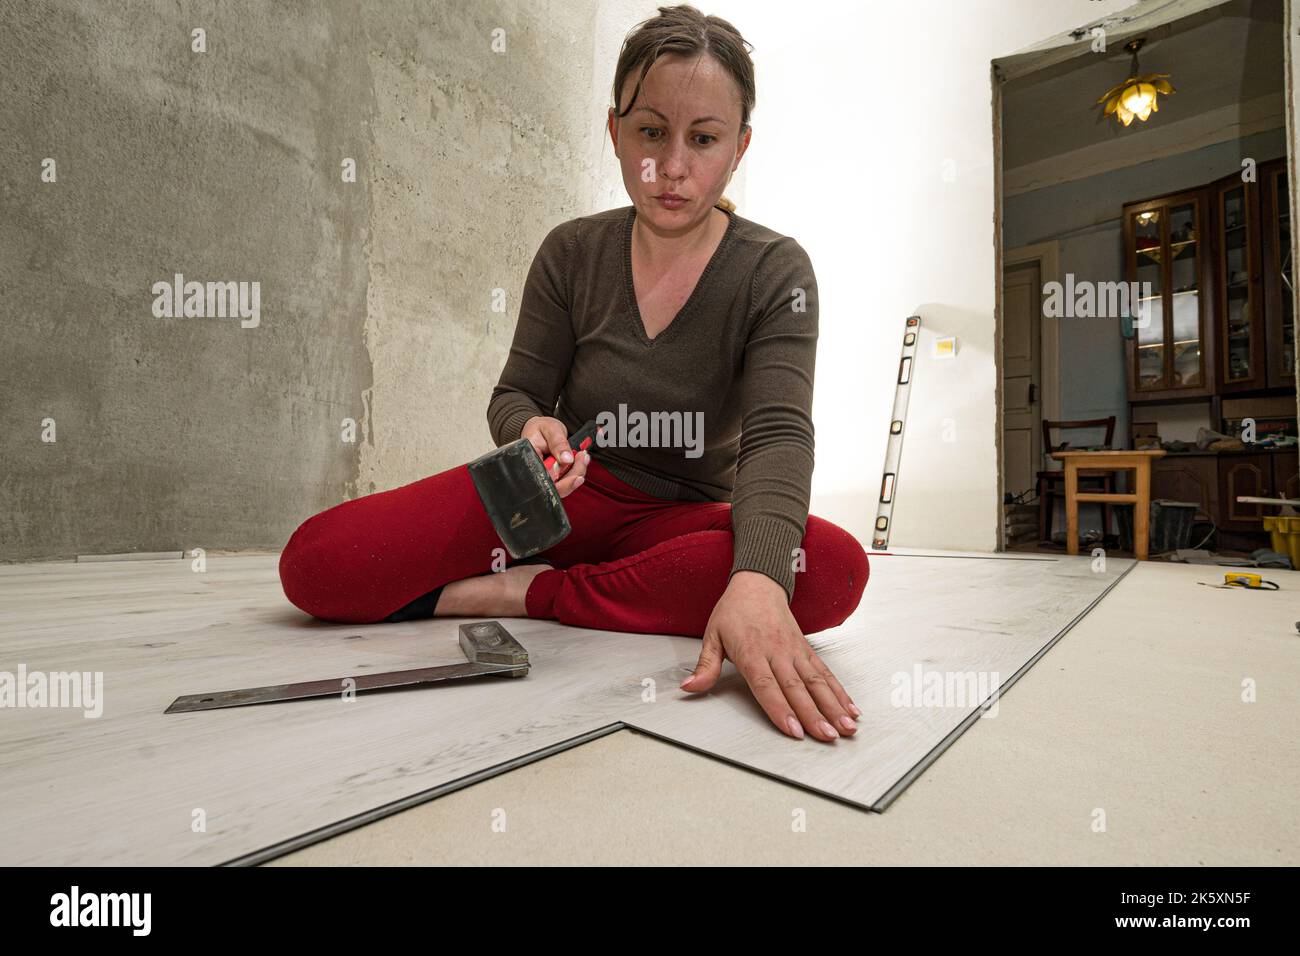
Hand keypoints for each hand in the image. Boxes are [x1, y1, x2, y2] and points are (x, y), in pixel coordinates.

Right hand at [521, 416, 590, 498]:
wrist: (541, 429)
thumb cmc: (541, 428)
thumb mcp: (551, 429)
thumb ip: (558, 443)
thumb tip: (566, 459)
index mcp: (529, 461)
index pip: (544, 481)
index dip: (562, 483)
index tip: (576, 476)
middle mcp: (535, 473)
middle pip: (555, 488)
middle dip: (573, 478)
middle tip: (583, 459)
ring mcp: (545, 477)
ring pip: (563, 486)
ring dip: (577, 473)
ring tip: (582, 456)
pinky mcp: (554, 477)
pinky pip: (566, 480)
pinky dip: (576, 471)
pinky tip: (580, 460)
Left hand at [682, 570, 860, 740]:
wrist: (758, 583)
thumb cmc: (733, 611)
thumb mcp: (712, 636)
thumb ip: (705, 666)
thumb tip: (690, 687)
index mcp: (752, 652)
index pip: (767, 686)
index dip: (781, 709)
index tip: (794, 730)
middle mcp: (778, 652)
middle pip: (798, 688)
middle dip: (815, 715)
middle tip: (828, 736)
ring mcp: (795, 651)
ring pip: (817, 682)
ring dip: (834, 706)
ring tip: (847, 727)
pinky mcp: (806, 649)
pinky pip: (825, 672)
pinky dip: (839, 691)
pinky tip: (850, 708)